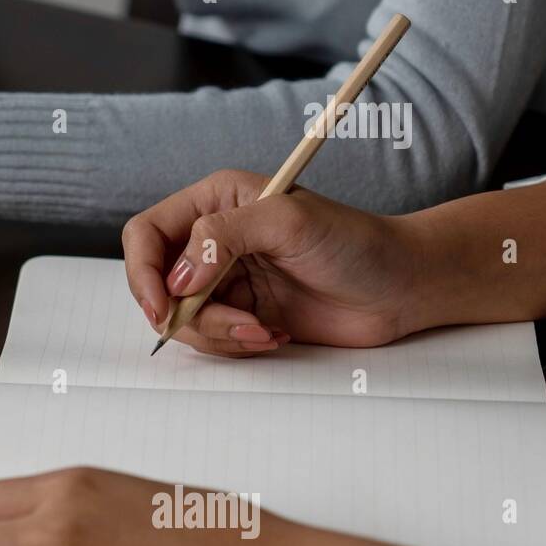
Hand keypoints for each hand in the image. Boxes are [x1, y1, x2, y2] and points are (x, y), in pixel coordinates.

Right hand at [122, 169, 420, 355]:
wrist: (402, 287)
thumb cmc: (356, 242)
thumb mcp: (287, 221)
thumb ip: (223, 237)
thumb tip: (178, 279)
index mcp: (214, 202)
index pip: (146, 234)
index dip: (142, 272)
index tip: (163, 306)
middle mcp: (211, 240)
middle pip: (156, 284)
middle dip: (188, 313)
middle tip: (235, 322)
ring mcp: (224, 280)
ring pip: (182, 318)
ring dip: (218, 333)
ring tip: (265, 329)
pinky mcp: (241, 313)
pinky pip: (210, 338)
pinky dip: (235, 344)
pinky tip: (274, 333)